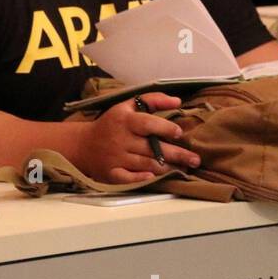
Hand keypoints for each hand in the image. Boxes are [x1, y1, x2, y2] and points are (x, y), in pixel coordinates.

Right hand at [75, 92, 199, 183]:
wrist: (83, 144)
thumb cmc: (111, 124)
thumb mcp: (127, 106)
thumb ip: (152, 101)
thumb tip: (178, 101)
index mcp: (125, 120)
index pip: (148, 124)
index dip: (165, 128)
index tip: (179, 133)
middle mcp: (120, 139)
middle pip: (152, 148)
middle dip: (176, 154)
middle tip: (195, 159)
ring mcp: (116, 157)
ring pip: (145, 164)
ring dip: (165, 167)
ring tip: (182, 167)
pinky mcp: (111, 173)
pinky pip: (128, 177)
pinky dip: (140, 177)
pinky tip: (153, 176)